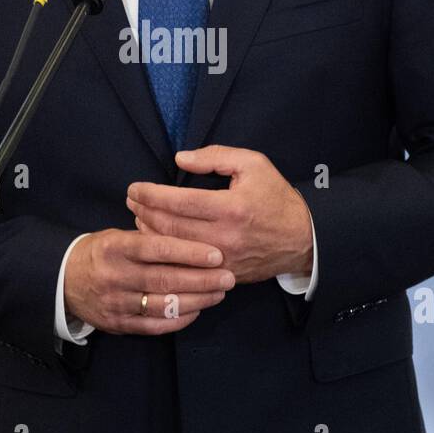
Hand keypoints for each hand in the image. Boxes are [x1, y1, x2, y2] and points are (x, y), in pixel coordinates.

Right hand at [63, 228, 234, 334]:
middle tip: (228, 276)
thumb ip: (148, 238)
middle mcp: (115, 276)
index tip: (216, 254)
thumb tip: (190, 233)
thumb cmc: (100, 253)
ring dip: (197, 300)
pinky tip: (198, 309)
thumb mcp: (117, 236)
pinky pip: (155, 326)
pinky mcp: (118, 325)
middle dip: (201, 279)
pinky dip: (180, 319)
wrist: (63, 282)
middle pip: (165, 280)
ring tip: (219, 292)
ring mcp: (116, 303)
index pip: (157, 249)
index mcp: (115, 248)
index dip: (189, 252)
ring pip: (163, 305)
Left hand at [126, 145, 312, 283]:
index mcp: (231, 207)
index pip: (179, 201)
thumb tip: (180, 159)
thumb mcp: (253, 164)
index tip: (134, 188)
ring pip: (175, 249)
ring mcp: (223, 260)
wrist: (303, 239)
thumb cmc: (276, 197)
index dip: (151, 194)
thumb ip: (215, 157)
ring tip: (138, 217)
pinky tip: (157, 240)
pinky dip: (167, 253)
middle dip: (144, 212)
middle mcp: (225, 237)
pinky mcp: (223, 275)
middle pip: (170, 227)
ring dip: (150, 232)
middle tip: (131, 200)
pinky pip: (187, 266)